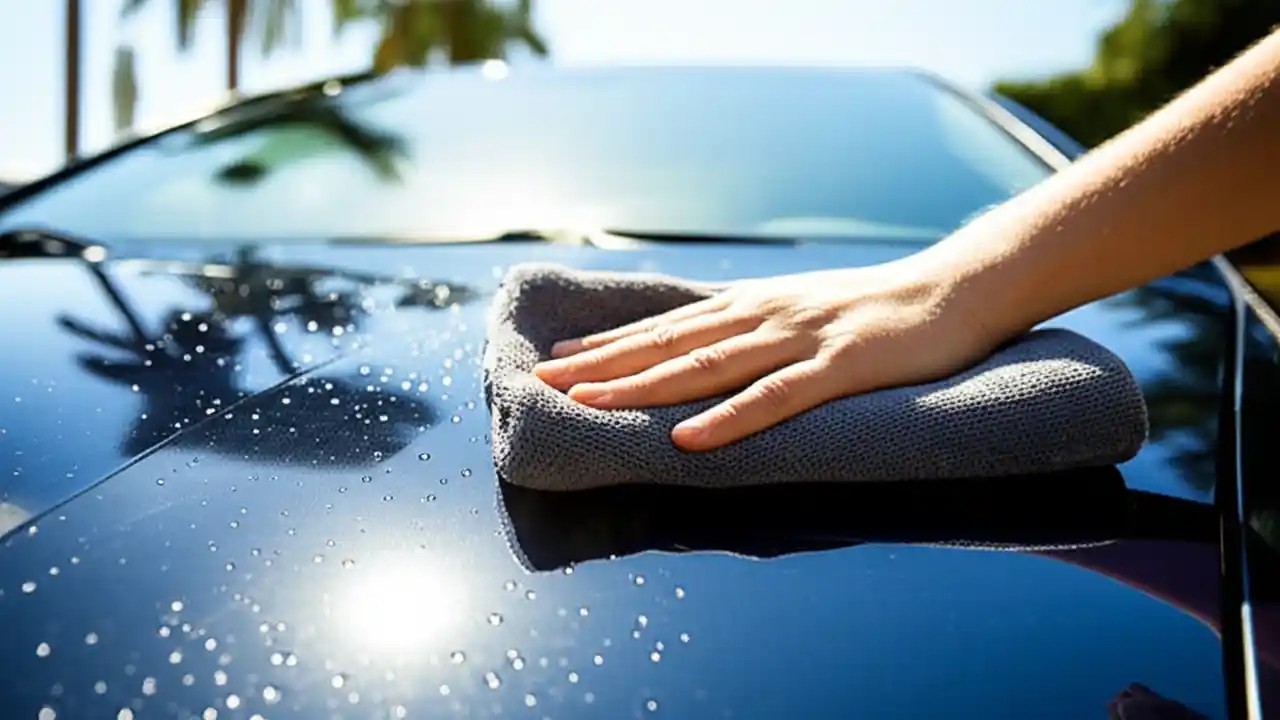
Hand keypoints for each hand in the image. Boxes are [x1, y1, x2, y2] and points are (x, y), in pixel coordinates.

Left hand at [533, 261, 998, 451]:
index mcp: (755, 305)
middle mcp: (764, 315)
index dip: (611, 342)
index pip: (668, 326)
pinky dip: (730, 418)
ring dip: (645, 386)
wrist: (956, 288)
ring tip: (590, 402)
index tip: (559, 356)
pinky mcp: (840, 367)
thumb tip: (706, 347)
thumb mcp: (804, 310)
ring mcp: (800, 339)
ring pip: (708, 367)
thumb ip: (756, 327)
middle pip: (671, 344)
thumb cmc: (878, 308)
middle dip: (605, 364)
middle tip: (546, 380)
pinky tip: (689, 438)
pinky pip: (777, 398)